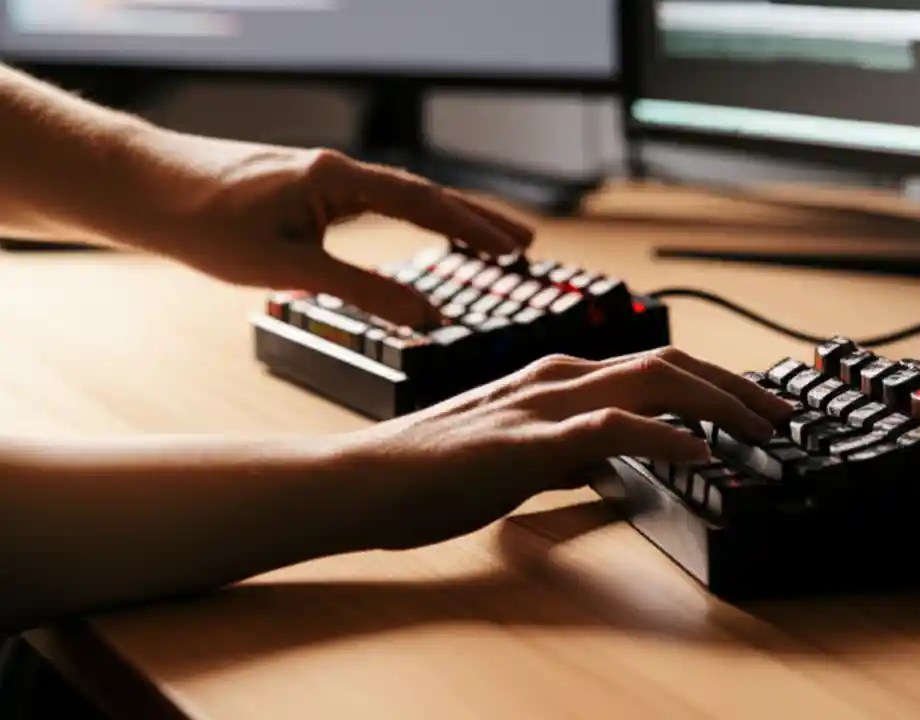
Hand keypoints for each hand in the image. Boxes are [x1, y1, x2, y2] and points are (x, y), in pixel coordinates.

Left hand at [119, 130, 532, 326]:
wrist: (142, 190)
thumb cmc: (203, 223)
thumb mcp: (288, 267)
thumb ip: (362, 290)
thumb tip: (424, 314)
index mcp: (336, 178)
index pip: (425, 202)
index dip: (473, 230)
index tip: (515, 251)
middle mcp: (336, 171)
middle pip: (426, 194)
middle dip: (477, 220)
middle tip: (525, 244)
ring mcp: (323, 179)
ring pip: (402, 199)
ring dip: (447, 219)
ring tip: (488, 242)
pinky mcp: (307, 190)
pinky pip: (375, 204)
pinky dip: (410, 219)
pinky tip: (419, 230)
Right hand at [332, 347, 795, 550]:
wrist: (364, 480)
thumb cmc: (433, 470)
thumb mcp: (523, 451)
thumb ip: (572, 449)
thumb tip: (621, 457)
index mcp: (559, 376)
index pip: (657, 365)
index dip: (717, 381)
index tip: (758, 409)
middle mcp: (559, 376)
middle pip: (671, 363)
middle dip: (737, 386)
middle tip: (783, 416)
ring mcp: (543, 403)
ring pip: (653, 382)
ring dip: (719, 403)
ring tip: (764, 431)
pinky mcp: (527, 440)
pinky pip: (610, 428)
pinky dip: (664, 434)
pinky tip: (698, 452)